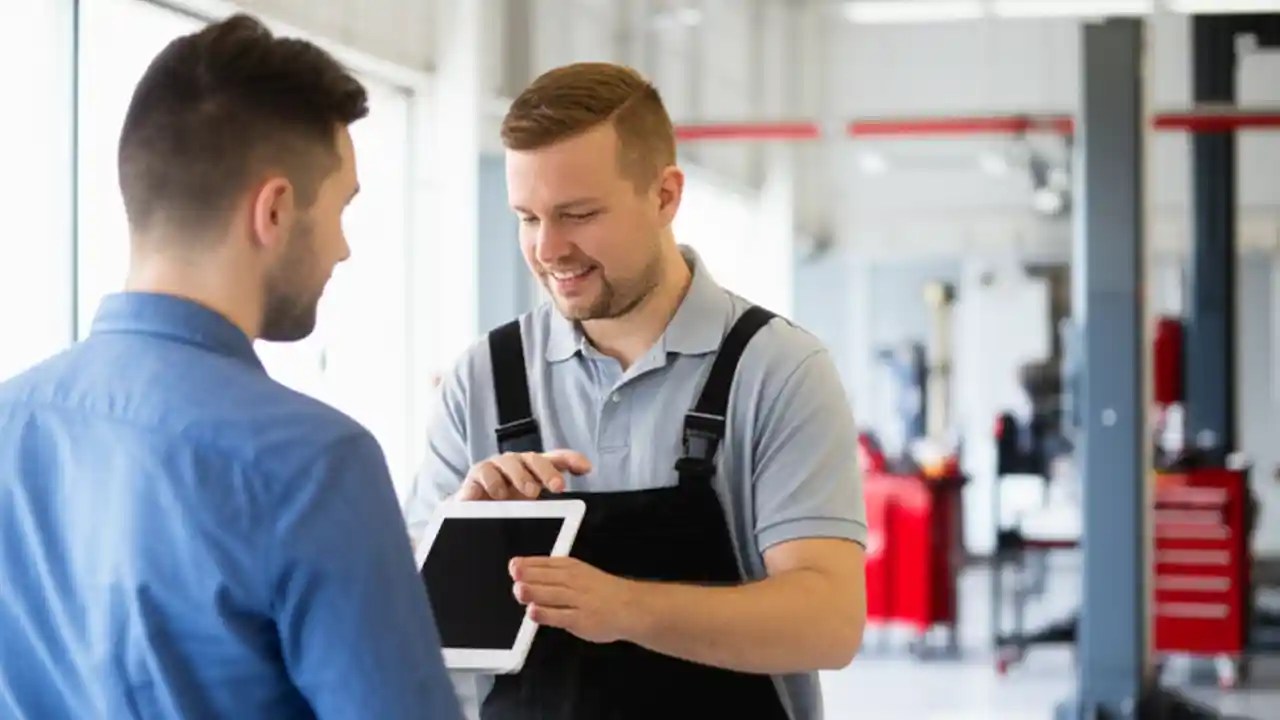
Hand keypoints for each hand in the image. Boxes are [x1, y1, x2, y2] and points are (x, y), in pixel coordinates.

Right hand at [455, 450, 590, 500]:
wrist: (471, 513)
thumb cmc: (506, 509)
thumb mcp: (530, 510)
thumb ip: (548, 511)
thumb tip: (570, 520)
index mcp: (534, 470)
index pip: (557, 459)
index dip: (572, 460)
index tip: (586, 469)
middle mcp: (517, 463)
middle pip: (534, 459)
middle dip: (547, 472)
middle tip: (556, 487)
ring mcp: (496, 466)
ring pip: (510, 463)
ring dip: (520, 476)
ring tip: (528, 493)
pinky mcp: (476, 474)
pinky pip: (484, 473)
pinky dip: (490, 482)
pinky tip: (496, 495)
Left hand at [510, 556, 641, 643]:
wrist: (630, 607)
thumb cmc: (602, 591)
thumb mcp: (580, 573)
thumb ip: (553, 575)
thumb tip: (525, 573)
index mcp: (572, 567)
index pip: (548, 562)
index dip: (530, 563)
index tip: (514, 565)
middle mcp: (574, 582)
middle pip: (549, 577)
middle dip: (530, 576)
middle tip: (515, 576)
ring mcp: (578, 601)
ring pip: (552, 595)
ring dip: (535, 592)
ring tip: (519, 591)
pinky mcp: (580, 620)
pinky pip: (560, 616)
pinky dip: (546, 614)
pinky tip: (533, 612)